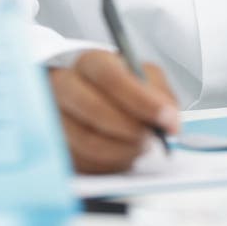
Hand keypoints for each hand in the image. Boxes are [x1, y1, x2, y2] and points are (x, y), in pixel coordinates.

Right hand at [49, 50, 179, 173]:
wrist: (87, 92)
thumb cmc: (120, 83)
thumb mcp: (143, 75)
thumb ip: (159, 93)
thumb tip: (171, 122)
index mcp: (91, 62)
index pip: (111, 77)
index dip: (140, 100)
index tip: (166, 119)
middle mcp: (65, 85)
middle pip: (94, 109)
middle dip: (130, 129)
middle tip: (152, 139)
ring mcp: (54, 116)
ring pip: (87, 141)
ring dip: (122, 151)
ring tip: (140, 147)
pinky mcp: (55, 144)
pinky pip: (83, 162)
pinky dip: (109, 164)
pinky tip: (122, 155)